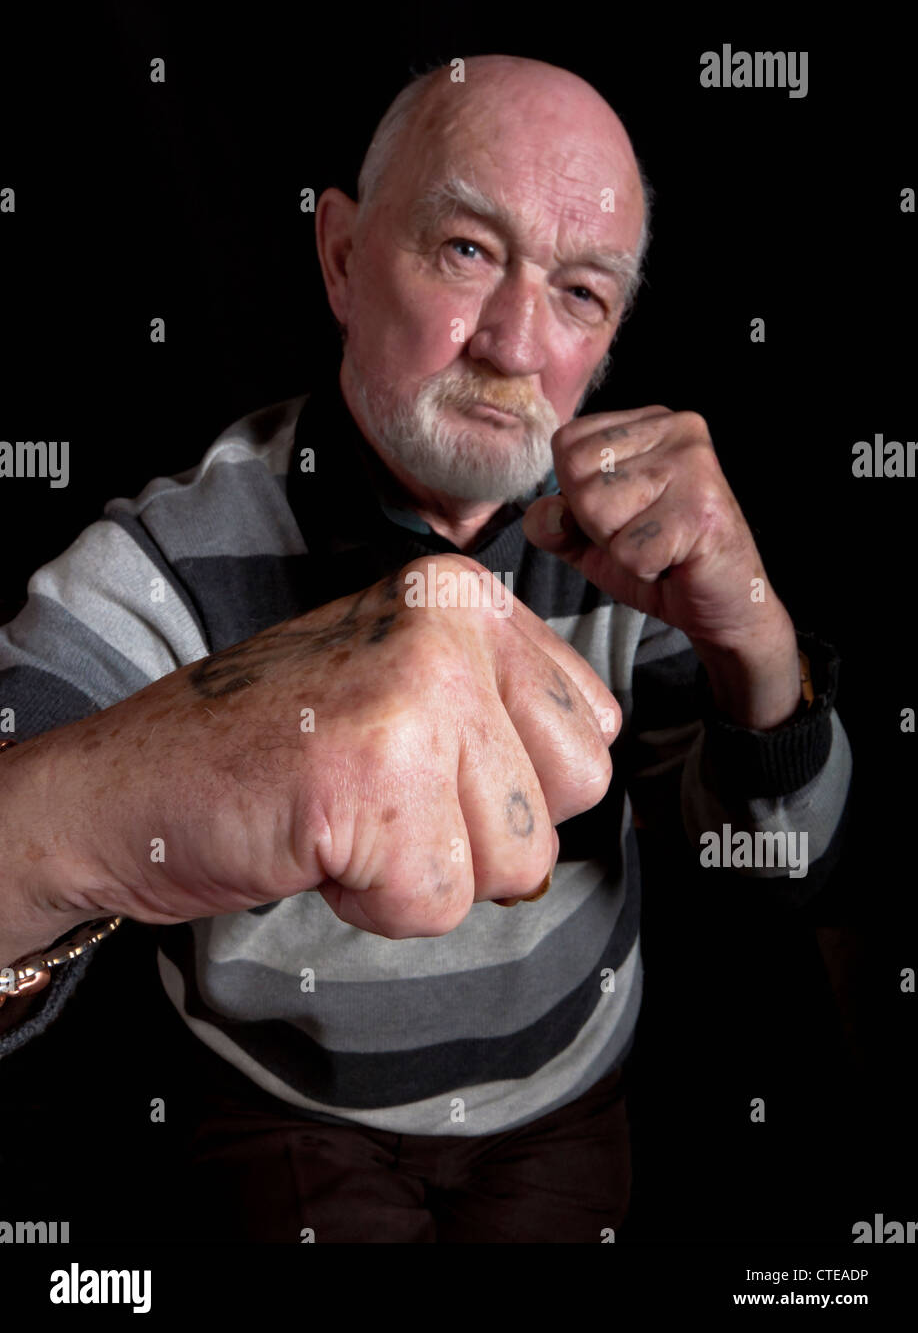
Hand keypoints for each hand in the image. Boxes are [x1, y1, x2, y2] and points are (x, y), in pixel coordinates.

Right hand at [40, 557, 618, 939]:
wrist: (129, 783)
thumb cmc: (273, 750)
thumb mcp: (406, 687)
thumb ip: (503, 711)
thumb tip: (593, 769)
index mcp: (466, 595)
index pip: (592, 730)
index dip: (511, 782)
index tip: (419, 764)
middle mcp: (452, 623)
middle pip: (574, 794)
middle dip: (484, 832)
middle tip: (382, 796)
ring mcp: (417, 690)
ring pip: (519, 860)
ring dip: (427, 870)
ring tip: (347, 816)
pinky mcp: (375, 774)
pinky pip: (439, 902)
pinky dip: (376, 903)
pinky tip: (317, 843)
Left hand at [522, 406, 791, 652]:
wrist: (728, 604)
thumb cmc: (662, 563)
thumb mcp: (592, 540)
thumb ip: (555, 522)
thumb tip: (542, 513)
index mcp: (647, 422)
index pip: (567, 445)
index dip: (579, 496)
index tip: (626, 515)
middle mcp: (676, 428)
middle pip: (577, 475)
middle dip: (599, 524)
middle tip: (645, 535)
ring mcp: (694, 464)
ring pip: (598, 511)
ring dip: (622, 548)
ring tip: (661, 545)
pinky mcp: (702, 510)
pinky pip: (629, 551)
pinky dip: (644, 571)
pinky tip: (677, 561)